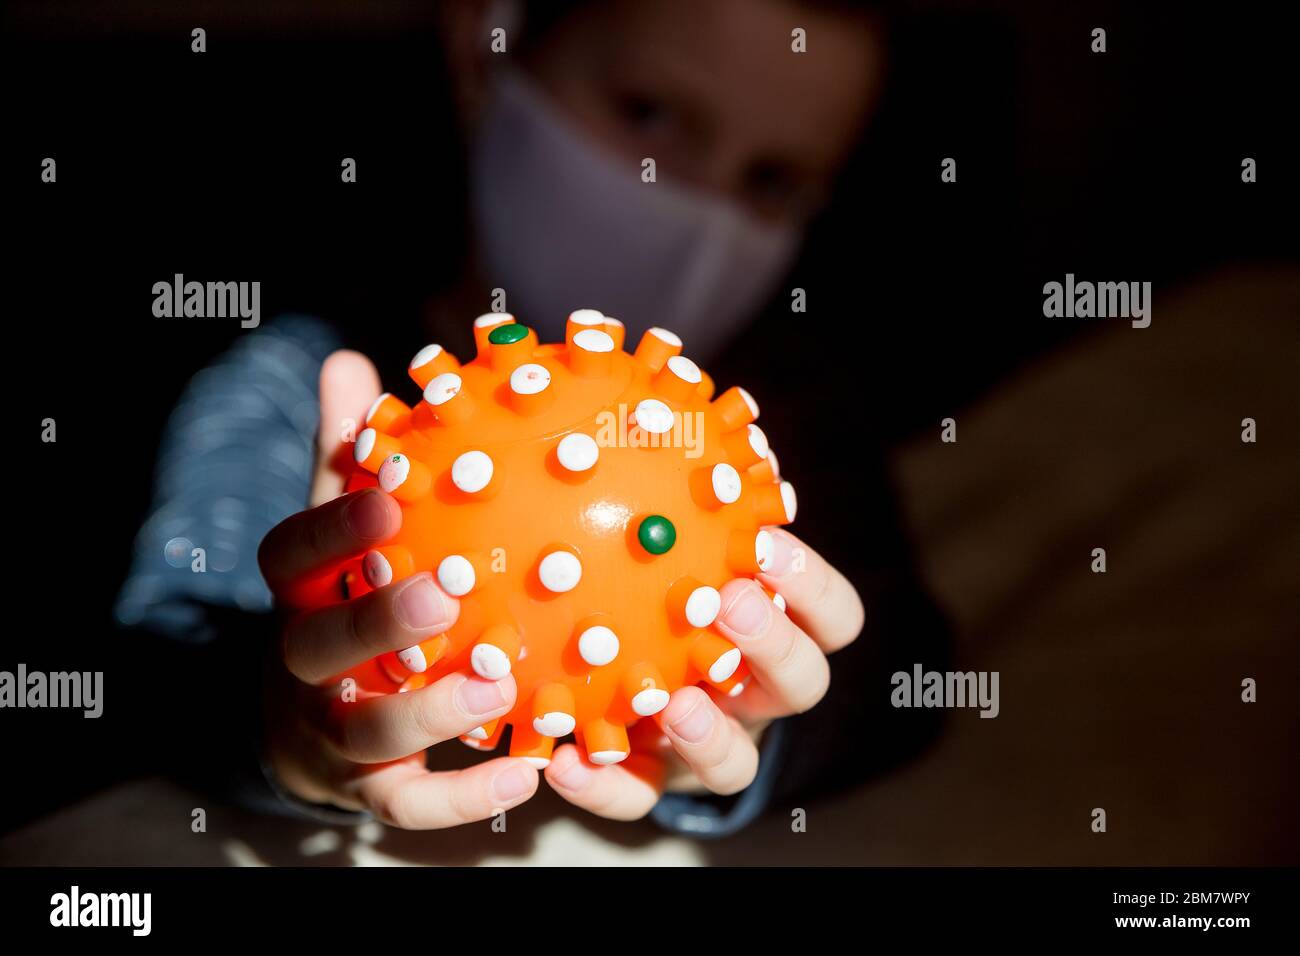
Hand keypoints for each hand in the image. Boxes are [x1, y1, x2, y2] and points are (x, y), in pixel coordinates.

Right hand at [258, 350, 539, 827]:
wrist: (309, 720)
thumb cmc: (348, 597)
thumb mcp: (344, 529)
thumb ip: (349, 455)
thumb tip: (349, 362)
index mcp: (304, 594)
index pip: (293, 555)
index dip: (332, 528)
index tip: (387, 501)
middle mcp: (307, 665)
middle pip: (318, 648)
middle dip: (375, 622)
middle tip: (444, 593)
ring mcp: (333, 733)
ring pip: (367, 734)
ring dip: (429, 714)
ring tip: (499, 682)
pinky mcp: (367, 791)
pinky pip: (409, 806)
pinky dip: (463, 799)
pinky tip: (528, 776)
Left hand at [544, 530, 863, 819]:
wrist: (624, 688)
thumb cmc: (661, 594)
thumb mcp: (682, 546)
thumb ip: (692, 504)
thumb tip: (664, 412)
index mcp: (778, 633)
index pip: (833, 616)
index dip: (811, 585)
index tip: (769, 544)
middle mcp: (755, 696)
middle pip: (803, 683)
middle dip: (776, 644)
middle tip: (733, 602)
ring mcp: (709, 746)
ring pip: (737, 762)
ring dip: (710, 733)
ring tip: (674, 702)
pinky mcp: (652, 785)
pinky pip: (638, 797)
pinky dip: (605, 788)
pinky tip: (561, 762)